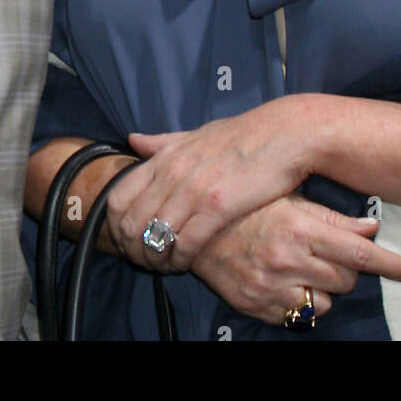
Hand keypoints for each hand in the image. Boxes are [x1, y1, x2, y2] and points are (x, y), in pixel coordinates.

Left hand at [105, 98, 312, 272]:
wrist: (285, 135)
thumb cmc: (243, 136)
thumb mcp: (196, 134)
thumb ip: (163, 143)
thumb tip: (133, 140)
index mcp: (165, 157)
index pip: (118, 196)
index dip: (116, 225)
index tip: (128, 239)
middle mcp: (172, 173)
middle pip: (130, 223)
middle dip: (132, 249)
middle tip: (145, 261)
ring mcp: (193, 190)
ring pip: (153, 237)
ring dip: (155, 259)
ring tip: (165, 266)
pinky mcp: (217, 207)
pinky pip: (185, 243)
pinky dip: (180, 260)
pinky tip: (187, 264)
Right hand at [190, 195, 400, 326]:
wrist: (194, 227)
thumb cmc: (245, 205)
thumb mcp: (288, 200)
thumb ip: (332, 217)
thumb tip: (372, 229)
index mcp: (297, 228)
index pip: (356, 253)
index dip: (387, 264)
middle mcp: (287, 260)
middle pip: (345, 279)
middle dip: (349, 268)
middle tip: (334, 254)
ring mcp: (271, 287)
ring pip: (326, 302)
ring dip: (326, 287)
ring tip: (307, 266)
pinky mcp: (259, 307)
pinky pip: (299, 316)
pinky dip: (303, 302)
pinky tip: (290, 281)